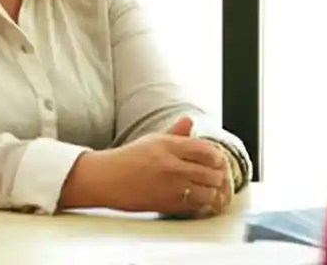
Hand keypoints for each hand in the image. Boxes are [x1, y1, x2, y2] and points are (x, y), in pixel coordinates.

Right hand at [62, 121, 229, 215]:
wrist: (106, 179)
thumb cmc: (127, 159)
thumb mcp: (152, 140)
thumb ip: (175, 133)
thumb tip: (189, 121)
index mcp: (169, 145)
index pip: (208, 150)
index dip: (219, 157)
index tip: (219, 161)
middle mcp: (172, 165)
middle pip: (213, 172)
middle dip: (220, 176)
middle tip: (220, 178)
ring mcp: (171, 186)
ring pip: (209, 191)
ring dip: (215, 192)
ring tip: (215, 191)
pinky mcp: (168, 204)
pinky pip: (197, 205)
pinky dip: (204, 204)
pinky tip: (203, 201)